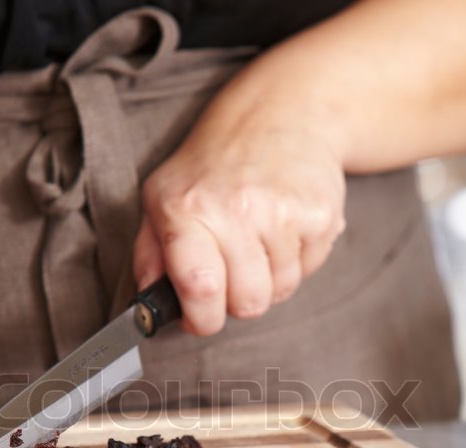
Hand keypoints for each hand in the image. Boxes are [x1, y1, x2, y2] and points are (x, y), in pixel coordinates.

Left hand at [133, 75, 345, 335]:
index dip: (202, 318)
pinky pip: (309, 271)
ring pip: (281, 291)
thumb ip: (149, 256)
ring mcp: (283, 211)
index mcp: (187, 209)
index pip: (200, 288)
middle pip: (248, 303)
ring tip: (260, 241)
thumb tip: (145, 310)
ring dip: (269, 279)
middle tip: (233, 271)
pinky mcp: (321, 214)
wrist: (281, 112)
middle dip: (239, 300)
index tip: (201, 317)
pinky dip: (297, 261)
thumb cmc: (213, 165)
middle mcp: (236, 209)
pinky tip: (285, 228)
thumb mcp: (162, 197)